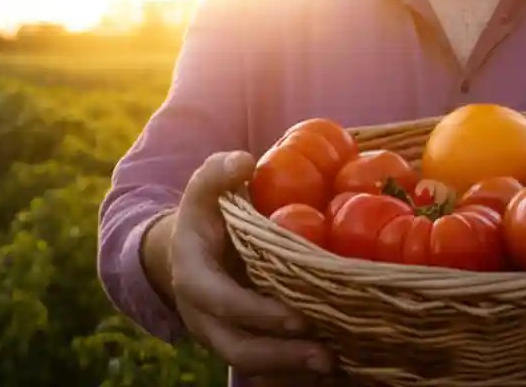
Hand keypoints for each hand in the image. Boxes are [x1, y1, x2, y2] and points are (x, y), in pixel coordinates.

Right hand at [165, 150, 336, 380]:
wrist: (187, 252)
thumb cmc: (206, 215)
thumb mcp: (205, 189)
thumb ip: (218, 172)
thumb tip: (244, 161)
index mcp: (195, 279)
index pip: (222, 303)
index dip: (257, 314)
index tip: (298, 317)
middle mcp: (204, 317)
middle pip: (239, 348)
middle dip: (282, 356)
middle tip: (327, 356)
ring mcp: (222, 335)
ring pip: (253, 365)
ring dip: (293, 369)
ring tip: (336, 366)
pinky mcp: (244, 344)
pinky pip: (267, 371)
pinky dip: (296, 374)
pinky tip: (338, 370)